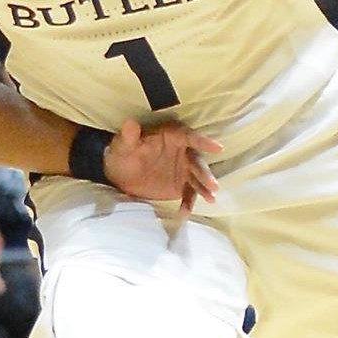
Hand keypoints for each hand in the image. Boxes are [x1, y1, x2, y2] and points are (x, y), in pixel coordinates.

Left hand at [104, 119, 222, 210]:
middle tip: (213, 185)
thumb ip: (128, 135)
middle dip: (205, 173)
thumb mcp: (123, 144)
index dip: (203, 142)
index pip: (190, 137)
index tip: (218, 148)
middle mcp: (182, 151)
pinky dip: (188, 203)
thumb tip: (130, 123)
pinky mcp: (180, 185)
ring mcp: (183, 169)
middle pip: (196, 161)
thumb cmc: (122, 152)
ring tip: (211, 199)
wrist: (119, 173)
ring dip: (204, 188)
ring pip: (197, 178)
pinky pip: (188, 194)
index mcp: (172, 136)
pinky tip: (184, 213)